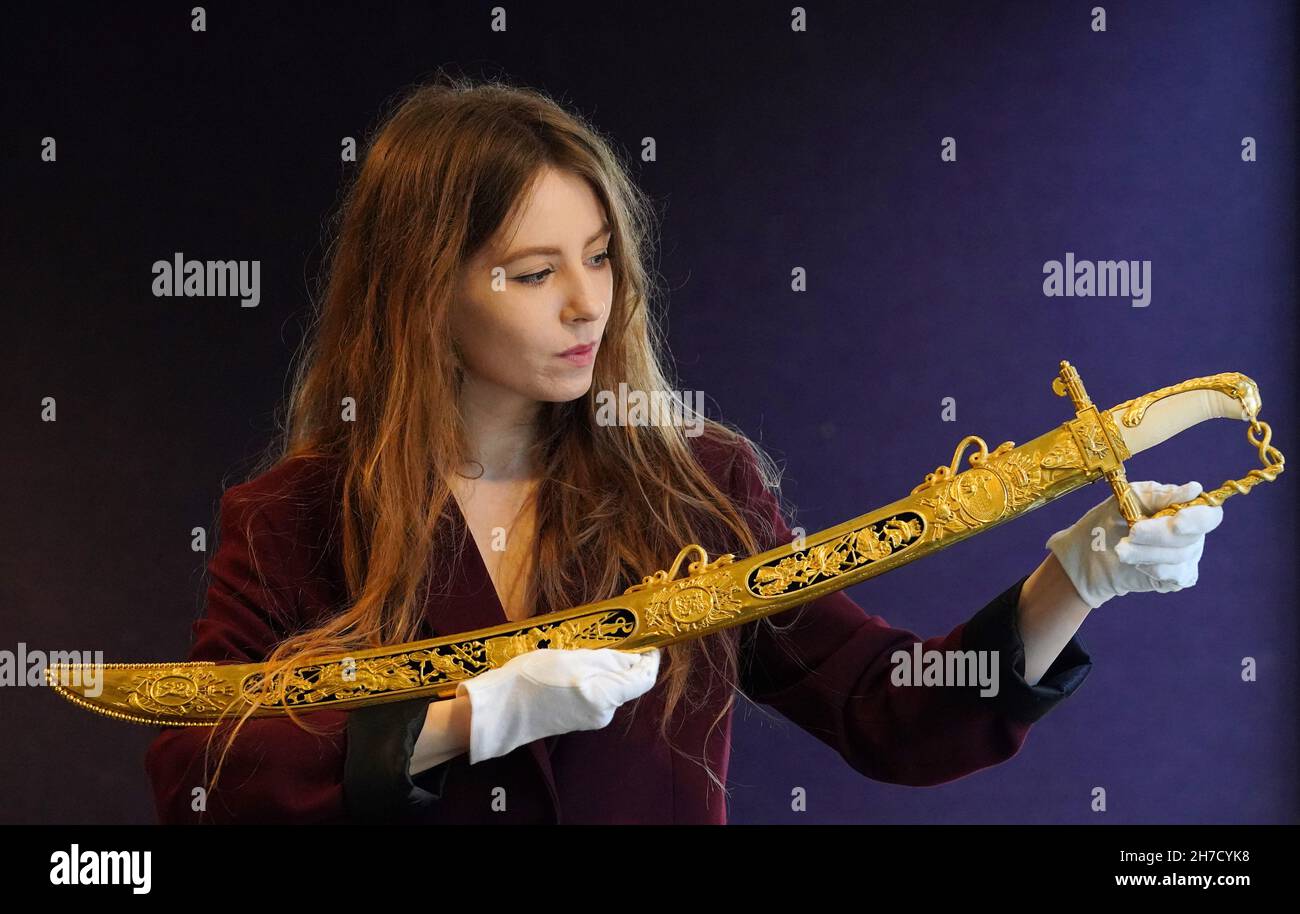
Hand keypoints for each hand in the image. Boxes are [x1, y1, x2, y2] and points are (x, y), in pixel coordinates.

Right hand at [454, 647, 660, 763]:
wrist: (501, 709)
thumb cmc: (534, 678)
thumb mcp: (574, 658)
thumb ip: (609, 660)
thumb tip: (636, 659)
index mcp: (606, 698)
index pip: (643, 679)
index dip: (650, 659)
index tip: (648, 641)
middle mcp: (604, 714)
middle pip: (626, 683)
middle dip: (620, 661)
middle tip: (601, 640)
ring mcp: (591, 720)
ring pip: (609, 688)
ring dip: (601, 669)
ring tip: (576, 654)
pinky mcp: (578, 721)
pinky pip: (595, 695)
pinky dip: (590, 680)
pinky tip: (568, 670)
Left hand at [1045, 480, 1223, 608]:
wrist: (1088, 554)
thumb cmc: (1110, 520)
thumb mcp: (1128, 498)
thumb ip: (1159, 494)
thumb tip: (1195, 490)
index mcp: (1185, 510)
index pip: (1209, 515)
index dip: (1196, 519)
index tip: (1176, 522)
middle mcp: (1191, 534)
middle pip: (1192, 537)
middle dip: (1158, 535)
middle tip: (1132, 532)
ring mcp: (1185, 558)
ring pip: (1180, 557)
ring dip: (1147, 552)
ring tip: (1122, 548)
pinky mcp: (1174, 579)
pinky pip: (1175, 576)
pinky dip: (1153, 569)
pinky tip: (1136, 564)